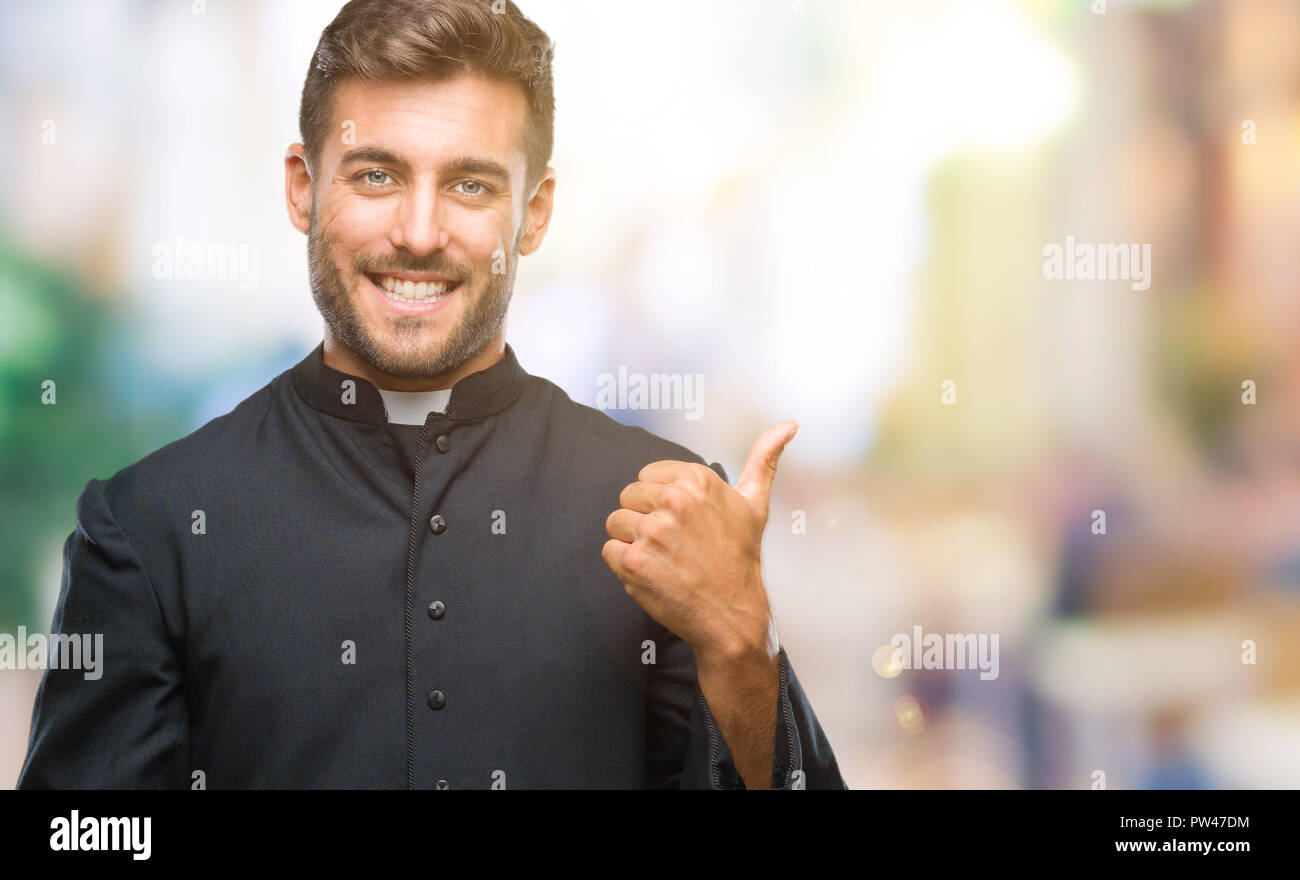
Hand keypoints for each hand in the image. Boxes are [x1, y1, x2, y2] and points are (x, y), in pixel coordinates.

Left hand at [602, 420, 797, 664]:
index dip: (660, 501)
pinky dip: (624, 565)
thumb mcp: (755, 503)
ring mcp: (651, 532)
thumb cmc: (740, 558)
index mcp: (696, 479)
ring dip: (632, 542)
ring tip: (663, 558)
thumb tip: (789, 425)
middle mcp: (673, 500)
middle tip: (673, 544)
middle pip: (628, 498)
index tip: (682, 523)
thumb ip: (764, 459)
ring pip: (615, 523)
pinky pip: (609, 551)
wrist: (732, 613)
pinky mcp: (633, 561)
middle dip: (644, 520)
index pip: (646, 477)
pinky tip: (653, 573)